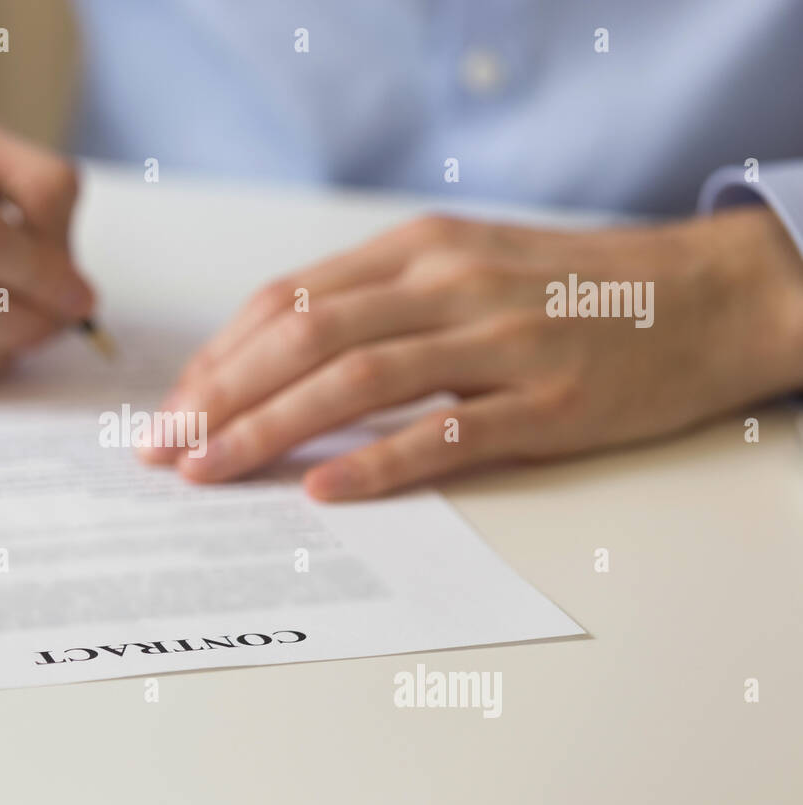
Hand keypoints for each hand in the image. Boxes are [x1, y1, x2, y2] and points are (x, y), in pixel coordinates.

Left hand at [145, 207, 802, 498]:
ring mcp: (498, 343)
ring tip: (208, 470)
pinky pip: (445, 433)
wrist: (706, 294)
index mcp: (419, 249)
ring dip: (270, 427)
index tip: (173, 408)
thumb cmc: (571, 288)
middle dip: (218, 397)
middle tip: (161, 450)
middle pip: (304, 339)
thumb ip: (378, 301)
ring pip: (357, 380)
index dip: (218, 357)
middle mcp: (448, 285)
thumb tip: (276, 357)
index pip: (288, 302)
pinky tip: (321, 491)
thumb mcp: (464, 266)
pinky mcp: (547, 402)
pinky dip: (376, 463)